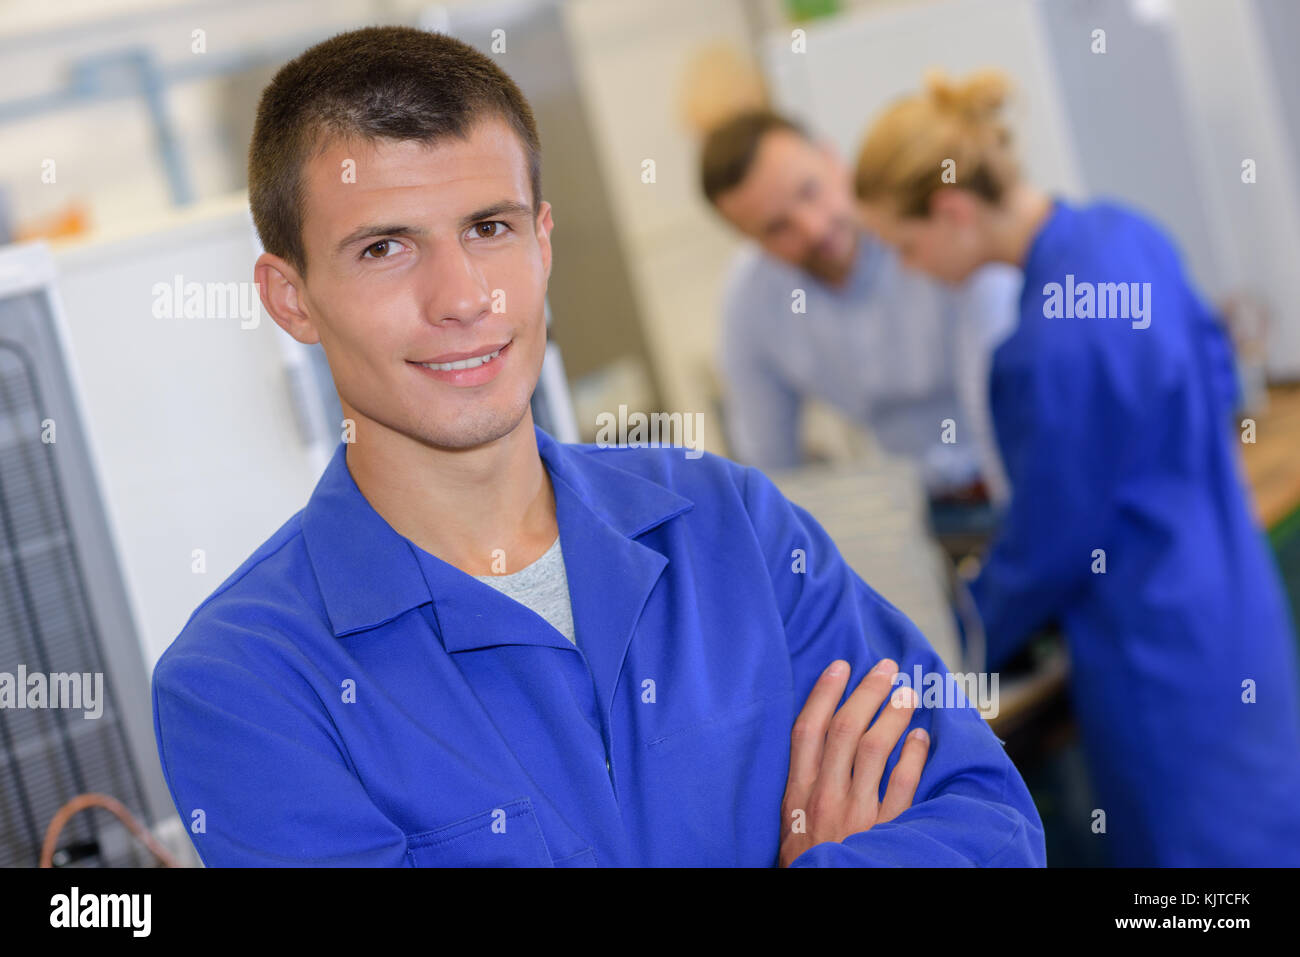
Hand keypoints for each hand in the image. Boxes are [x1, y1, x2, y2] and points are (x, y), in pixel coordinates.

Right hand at [778, 658, 930, 866]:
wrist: (821, 894)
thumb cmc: (807, 860)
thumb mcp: (792, 820)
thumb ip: (805, 785)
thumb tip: (824, 741)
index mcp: (798, 792)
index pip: (808, 730)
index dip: (824, 693)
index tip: (840, 666)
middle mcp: (825, 796)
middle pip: (845, 730)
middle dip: (866, 692)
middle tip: (885, 667)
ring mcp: (856, 813)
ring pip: (875, 749)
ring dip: (893, 715)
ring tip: (907, 692)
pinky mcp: (885, 831)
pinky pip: (903, 786)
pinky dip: (913, 757)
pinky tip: (921, 737)